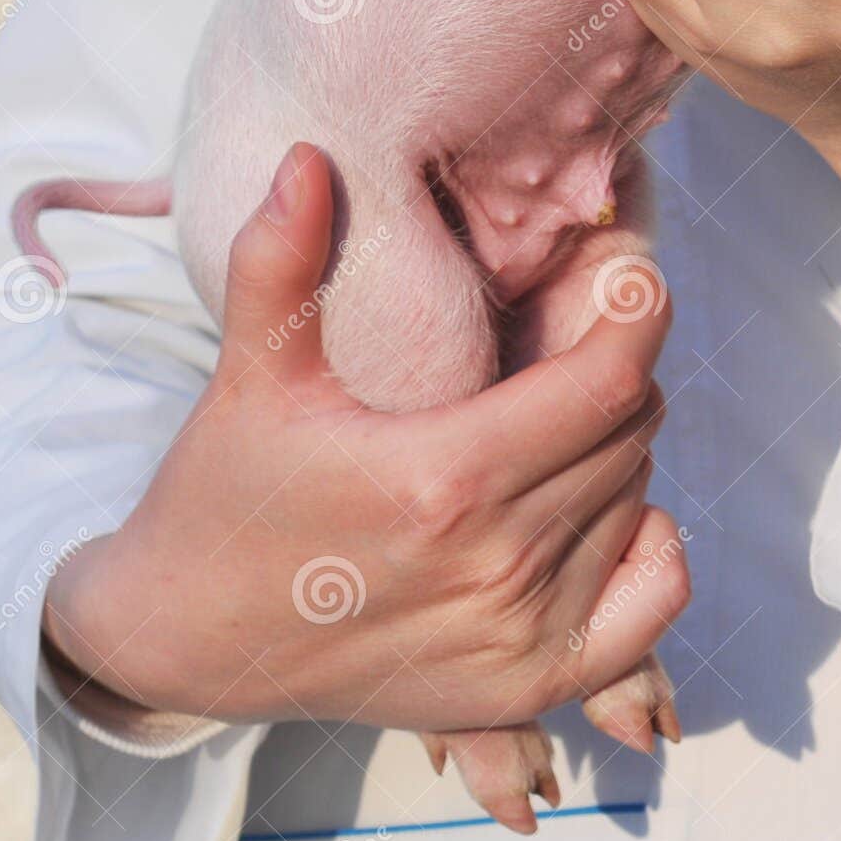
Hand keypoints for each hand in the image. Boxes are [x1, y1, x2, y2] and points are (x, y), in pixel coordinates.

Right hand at [42, 144, 688, 731]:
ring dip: (614, 451)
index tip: (632, 281)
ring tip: (543, 427)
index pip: (609, 380)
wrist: (188, 641)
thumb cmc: (227, 494)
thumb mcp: (253, 375)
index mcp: (443, 476)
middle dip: (616, 371)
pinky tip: (601, 514)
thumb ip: (282, 260)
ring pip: (639, 497)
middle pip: (632, 430)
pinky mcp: (528, 684)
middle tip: (565, 346)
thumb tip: (309, 156)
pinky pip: (653, 600)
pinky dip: (650, 546)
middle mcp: (496, 562)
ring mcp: (518, 632)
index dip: (639, 317)